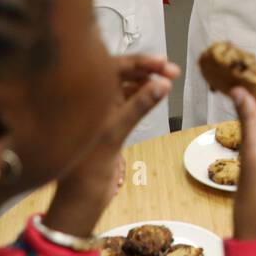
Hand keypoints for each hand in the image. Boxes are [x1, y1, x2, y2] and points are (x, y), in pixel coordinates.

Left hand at [46, 55, 179, 236]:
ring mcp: (102, 109)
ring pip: (128, 86)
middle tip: (174, 71)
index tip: (165, 62)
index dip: (142, 62)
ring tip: (170, 79)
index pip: (116, 65)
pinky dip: (144, 95)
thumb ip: (139, 105)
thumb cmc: (90, 161)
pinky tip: (158, 93)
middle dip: (148, 69)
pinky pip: (129, 100)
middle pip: (123, 72)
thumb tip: (164, 83)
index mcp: (85, 94)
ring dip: (148, 81)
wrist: (81, 193)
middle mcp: (92, 97)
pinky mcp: (110, 121)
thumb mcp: (116, 130)